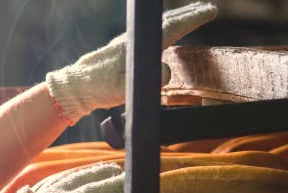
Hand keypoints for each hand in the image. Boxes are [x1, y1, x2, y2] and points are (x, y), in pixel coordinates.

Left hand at [45, 1, 217, 123]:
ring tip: (190, 18)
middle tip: (207, 9)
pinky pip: (149, 36)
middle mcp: (135, 40)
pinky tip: (164, 37)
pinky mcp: (122, 51)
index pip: (173, 28)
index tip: (211, 11)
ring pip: (158, 28)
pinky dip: (163, 30)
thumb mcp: (128, 88)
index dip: (194, 19)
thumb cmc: (100, 89)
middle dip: (189, 14)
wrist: (76, 88)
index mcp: (140, 45)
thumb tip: (167, 70)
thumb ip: (152, 79)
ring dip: (176, 21)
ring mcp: (128, 44)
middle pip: (167, 22)